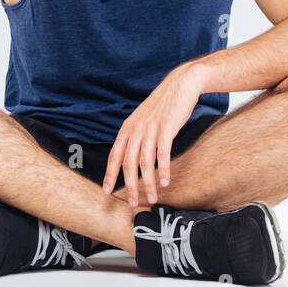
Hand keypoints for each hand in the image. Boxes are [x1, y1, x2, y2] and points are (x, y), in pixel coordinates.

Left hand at [102, 64, 205, 206]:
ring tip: (151, 198)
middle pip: (128, 163)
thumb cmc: (163, 104)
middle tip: (132, 202)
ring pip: (145, 162)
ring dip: (147, 183)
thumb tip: (133, 156)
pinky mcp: (166, 128)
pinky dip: (163, 169)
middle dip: (129, 186)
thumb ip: (137, 135)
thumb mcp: (144, 118)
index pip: (114, 155)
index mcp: (128, 127)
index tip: (106, 190)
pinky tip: (164, 182)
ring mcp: (150, 128)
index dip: (110, 174)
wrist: (180, 84)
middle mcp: (136, 128)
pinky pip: (162, 153)